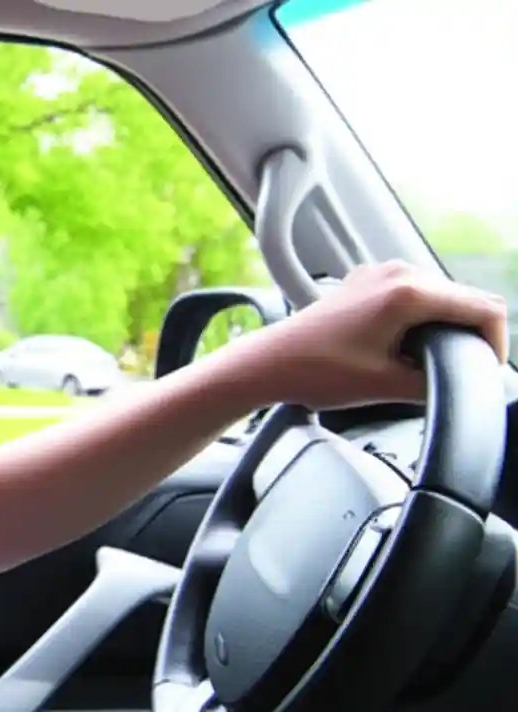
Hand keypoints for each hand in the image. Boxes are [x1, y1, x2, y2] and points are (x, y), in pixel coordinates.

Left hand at [241, 261, 507, 408]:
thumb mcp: (388, 386)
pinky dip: (421, 319)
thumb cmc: (317, 371)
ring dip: (444, 327)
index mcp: (408, 292)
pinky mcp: (368, 281)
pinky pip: (414, 296)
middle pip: (464, 299)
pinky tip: (403, 348)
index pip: (484, 308)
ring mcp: (381, 272)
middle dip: (469, 335)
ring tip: (428, 362)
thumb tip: (466, 383)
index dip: (495, 343)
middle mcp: (398, 272)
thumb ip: (437, 382)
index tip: (485, 371)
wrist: (269, 362)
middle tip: (459, 372)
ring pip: (440, 297)